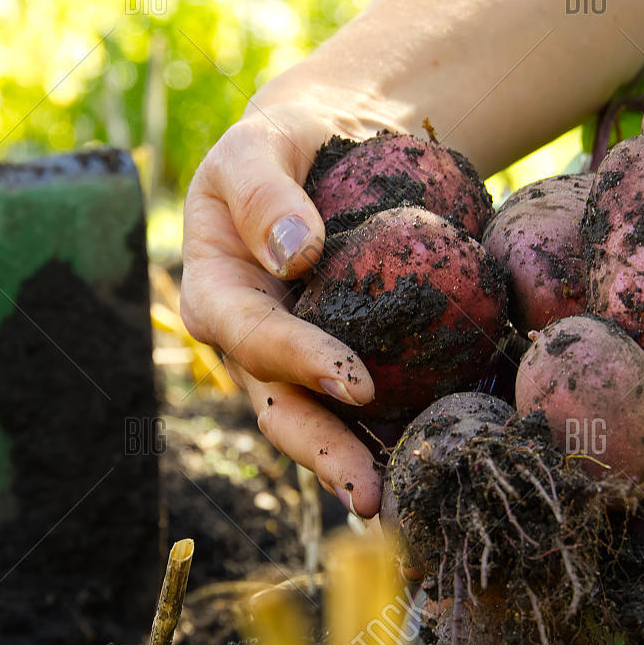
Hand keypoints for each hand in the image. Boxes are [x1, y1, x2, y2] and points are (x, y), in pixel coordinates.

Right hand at [179, 85, 402, 516]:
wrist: (327, 142)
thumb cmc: (286, 138)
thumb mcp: (259, 142)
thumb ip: (263, 192)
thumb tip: (296, 256)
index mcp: (215, 290)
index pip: (250, 335)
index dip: (297, 362)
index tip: (356, 382)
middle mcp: (249, 339)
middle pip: (278, 404)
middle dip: (321, 452)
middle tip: (370, 495)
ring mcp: (293, 359)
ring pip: (317, 421)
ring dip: (355, 465)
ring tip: (398, 506)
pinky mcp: (340, 362)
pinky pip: (362, 408)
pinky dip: (391, 437)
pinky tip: (428, 461)